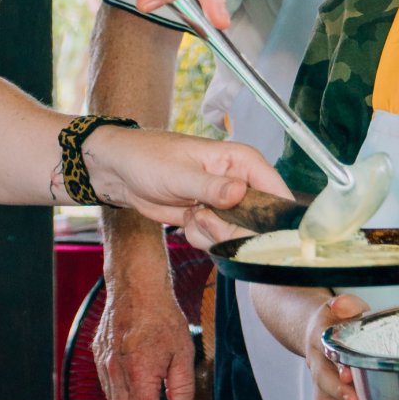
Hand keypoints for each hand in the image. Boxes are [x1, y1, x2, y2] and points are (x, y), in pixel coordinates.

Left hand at [83, 128, 286, 227]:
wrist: (122, 172)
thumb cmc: (148, 158)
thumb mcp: (179, 174)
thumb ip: (211, 187)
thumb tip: (240, 193)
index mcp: (241, 160)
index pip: (275, 189)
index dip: (272, 216)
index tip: (256, 233)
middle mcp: (240, 182)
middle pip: (260, 221)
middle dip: (232, 230)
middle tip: (203, 219)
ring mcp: (227, 203)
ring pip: (239, 236)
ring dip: (213, 236)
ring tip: (191, 217)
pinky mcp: (212, 219)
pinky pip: (219, 242)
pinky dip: (201, 239)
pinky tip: (186, 221)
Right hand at [93, 245, 195, 399]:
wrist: (136, 284)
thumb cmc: (162, 314)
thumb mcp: (182, 351)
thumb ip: (182, 388)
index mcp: (138, 371)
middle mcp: (115, 370)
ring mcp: (104, 363)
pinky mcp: (99, 355)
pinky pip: (110, 387)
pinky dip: (124, 398)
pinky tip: (142, 392)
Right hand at [306, 293, 367, 399]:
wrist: (315, 329)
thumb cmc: (338, 319)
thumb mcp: (344, 306)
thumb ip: (346, 304)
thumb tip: (342, 305)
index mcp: (320, 334)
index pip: (325, 348)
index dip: (337, 363)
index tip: (350, 374)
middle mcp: (316, 358)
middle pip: (322, 378)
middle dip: (339, 391)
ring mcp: (318, 378)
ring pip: (321, 399)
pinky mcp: (323, 392)